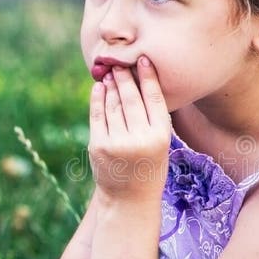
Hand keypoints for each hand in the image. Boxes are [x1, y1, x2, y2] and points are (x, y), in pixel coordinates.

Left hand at [88, 56, 170, 202]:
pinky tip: (99, 87)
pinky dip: (97, 99)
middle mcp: (140, 139)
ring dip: (111, 85)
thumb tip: (138, 82)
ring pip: (113, 105)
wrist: (129, 199)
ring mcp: (117, 143)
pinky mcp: (98, 146)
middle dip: (125, 77)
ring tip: (110, 72)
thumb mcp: (161, 145)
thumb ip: (152, 119)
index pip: (154, 99)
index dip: (148, 77)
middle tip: (121, 62)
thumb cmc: (149, 168)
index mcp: (160, 137)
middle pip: (131, 98)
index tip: (143, 59)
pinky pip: (97, 116)